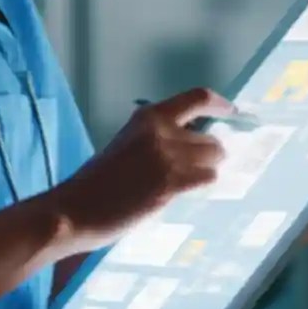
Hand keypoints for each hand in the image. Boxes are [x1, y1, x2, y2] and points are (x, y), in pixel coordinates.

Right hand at [48, 88, 233, 254]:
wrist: (73, 210)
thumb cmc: (94, 184)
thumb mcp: (125, 146)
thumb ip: (156, 142)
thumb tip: (191, 149)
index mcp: (148, 117)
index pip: (197, 98)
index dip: (221, 104)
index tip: (233, 112)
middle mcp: (162, 130)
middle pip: (212, 138)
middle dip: (211, 155)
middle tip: (199, 170)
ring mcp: (168, 156)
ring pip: (214, 159)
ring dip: (207, 172)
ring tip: (187, 185)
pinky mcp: (172, 183)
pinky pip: (207, 178)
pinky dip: (202, 186)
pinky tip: (186, 194)